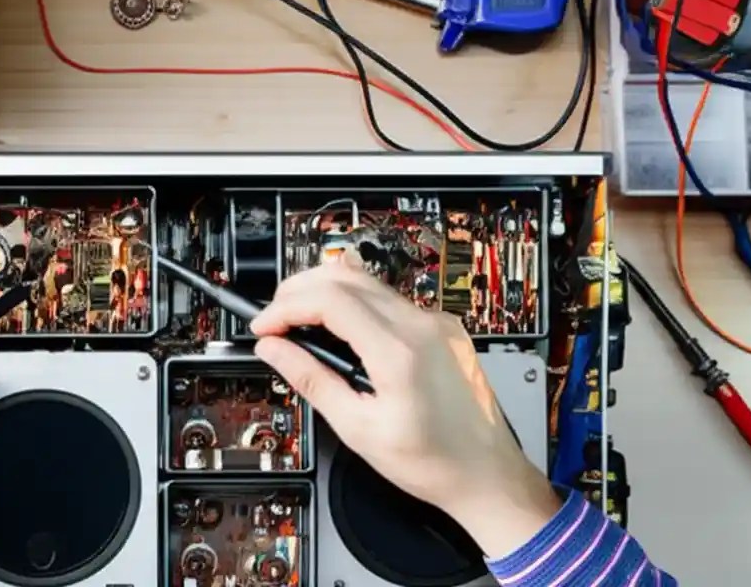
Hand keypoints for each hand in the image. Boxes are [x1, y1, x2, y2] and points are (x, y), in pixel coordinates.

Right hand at [250, 258, 561, 557]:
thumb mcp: (358, 429)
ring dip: (325, 292)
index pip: (330, 300)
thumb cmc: (434, 461)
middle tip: (274, 318)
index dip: (286, 307)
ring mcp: (437, 323)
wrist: (487, 474)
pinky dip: (354, 305)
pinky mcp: (443, 327)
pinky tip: (338, 331)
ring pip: (368, 282)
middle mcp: (423, 326)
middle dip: (299, 289)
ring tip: (299, 322)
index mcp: (400, 352)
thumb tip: (275, 350)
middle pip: (346, 276)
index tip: (263, 326)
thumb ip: (312, 380)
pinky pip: (390, 299)